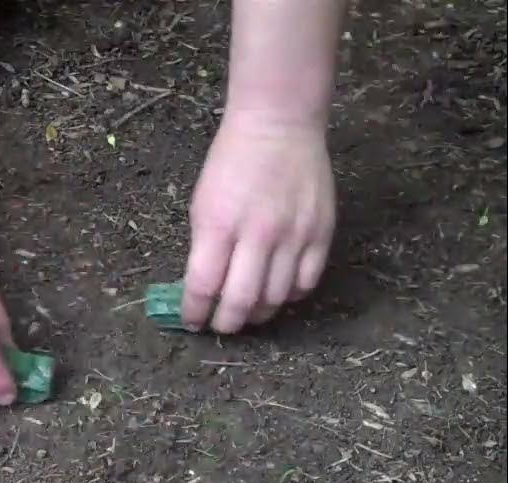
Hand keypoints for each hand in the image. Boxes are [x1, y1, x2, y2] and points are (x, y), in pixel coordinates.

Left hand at [182, 116, 335, 332]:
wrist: (278, 125)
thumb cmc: (232, 162)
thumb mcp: (202, 203)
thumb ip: (206, 246)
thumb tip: (205, 287)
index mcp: (218, 225)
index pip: (203, 286)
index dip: (195, 312)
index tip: (193, 321)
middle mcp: (257, 235)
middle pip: (241, 301)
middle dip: (227, 323)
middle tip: (222, 326)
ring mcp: (293, 235)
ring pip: (276, 297)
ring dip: (259, 313)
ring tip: (249, 313)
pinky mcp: (321, 232)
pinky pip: (307, 281)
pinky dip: (290, 295)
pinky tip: (278, 292)